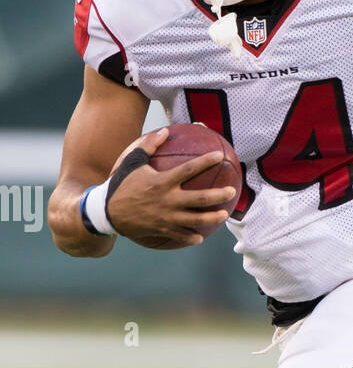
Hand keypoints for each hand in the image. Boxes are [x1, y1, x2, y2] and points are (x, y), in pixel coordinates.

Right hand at [106, 126, 236, 248]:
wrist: (106, 211)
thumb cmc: (120, 183)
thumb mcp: (131, 161)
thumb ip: (149, 144)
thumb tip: (167, 130)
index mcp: (162, 181)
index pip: (189, 169)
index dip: (206, 161)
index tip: (220, 156)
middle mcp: (167, 200)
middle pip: (200, 198)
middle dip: (218, 195)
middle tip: (231, 191)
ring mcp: (166, 217)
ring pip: (195, 220)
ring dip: (212, 218)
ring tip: (224, 214)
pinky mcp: (161, 229)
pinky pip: (181, 235)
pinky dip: (192, 237)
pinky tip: (201, 237)